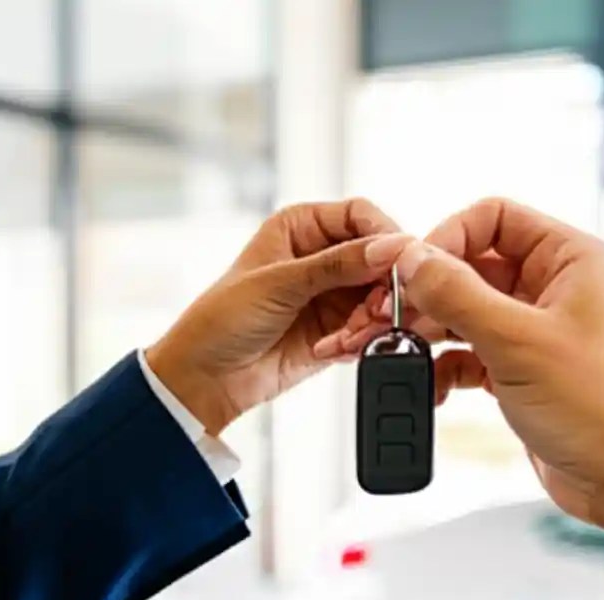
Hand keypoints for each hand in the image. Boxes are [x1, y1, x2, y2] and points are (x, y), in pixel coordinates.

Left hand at [147, 199, 409, 435]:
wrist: (205, 378)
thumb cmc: (221, 319)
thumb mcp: (280, 283)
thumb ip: (340, 264)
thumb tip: (391, 246)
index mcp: (302, 226)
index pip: (361, 216)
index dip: (384, 236)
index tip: (398, 262)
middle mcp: (321, 255)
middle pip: (379, 260)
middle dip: (381, 289)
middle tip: (375, 312)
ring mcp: (331, 294)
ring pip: (380, 298)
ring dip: (370, 321)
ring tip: (345, 338)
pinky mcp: (337, 329)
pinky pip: (369, 330)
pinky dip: (360, 342)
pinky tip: (333, 350)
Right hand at [326, 199, 603, 546]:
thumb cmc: (600, 407)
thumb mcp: (517, 343)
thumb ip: (457, 295)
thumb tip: (410, 258)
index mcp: (570, 258)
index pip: (492, 217)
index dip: (447, 237)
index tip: (412, 271)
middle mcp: (553, 285)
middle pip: (470, 263)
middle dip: (427, 290)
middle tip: (390, 316)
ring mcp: (535, 327)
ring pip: (463, 309)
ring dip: (428, 329)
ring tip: (398, 351)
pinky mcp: (520, 367)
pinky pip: (467, 350)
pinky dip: (443, 365)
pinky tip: (430, 386)